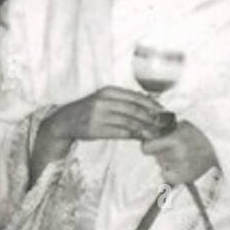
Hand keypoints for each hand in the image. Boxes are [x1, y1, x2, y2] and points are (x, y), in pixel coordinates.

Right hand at [41, 87, 163, 143]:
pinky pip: (121, 133)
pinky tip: (142, 138)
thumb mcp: (105, 99)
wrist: (66, 120)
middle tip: (164, 124)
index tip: (164, 111)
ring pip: (129, 122)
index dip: (152, 104)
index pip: (136, 97)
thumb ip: (125, 102)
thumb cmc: (90, 110)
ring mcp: (100, 116)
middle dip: (152, 118)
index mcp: (109, 91)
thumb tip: (150, 107)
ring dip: (145, 129)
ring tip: (156, 133)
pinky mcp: (97, 129)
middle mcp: (104, 101)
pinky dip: (134, 136)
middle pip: (135, 110)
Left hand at [142, 120, 217, 184]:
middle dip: (161, 152)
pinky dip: (170, 171)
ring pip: (161, 165)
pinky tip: (180, 165)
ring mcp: (182, 168)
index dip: (149, 145)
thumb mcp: (181, 126)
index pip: (147, 148)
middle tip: (174, 148)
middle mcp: (177, 155)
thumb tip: (143, 133)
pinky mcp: (185, 177)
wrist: (217, 148)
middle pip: (155, 157)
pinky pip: (166, 176)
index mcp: (175, 140)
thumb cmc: (198, 135)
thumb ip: (162, 130)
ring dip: (167, 161)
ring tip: (181, 155)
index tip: (153, 144)